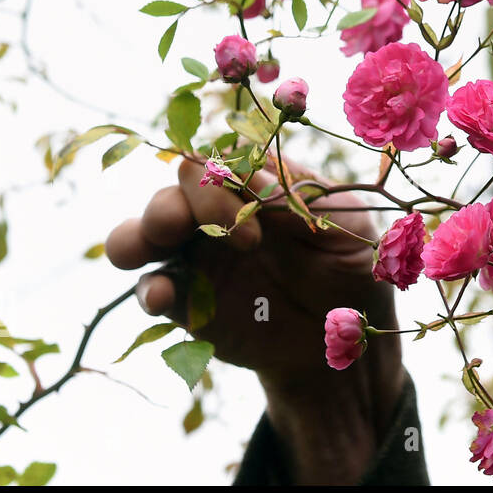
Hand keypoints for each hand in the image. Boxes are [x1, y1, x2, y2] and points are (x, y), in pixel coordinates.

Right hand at [104, 154, 405, 481]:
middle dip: (197, 201)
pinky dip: (148, 289)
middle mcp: (218, 212)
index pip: (226, 156)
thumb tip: (254, 176)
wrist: (342, 336)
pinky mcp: (185, 302)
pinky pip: (148, 288)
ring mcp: (196, 256)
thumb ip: (304, 199)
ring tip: (162, 242)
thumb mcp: (348, 228)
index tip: (267, 209)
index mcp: (258, 184)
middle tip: (246, 240)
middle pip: (178, 183)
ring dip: (142, 231)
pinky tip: (165, 298)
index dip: (235, 174)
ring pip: (141, 229)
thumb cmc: (351, 267)